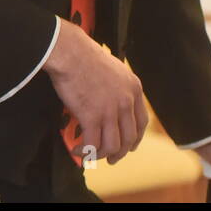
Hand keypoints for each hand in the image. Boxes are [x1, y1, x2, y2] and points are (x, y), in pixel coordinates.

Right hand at [42, 17, 148, 164]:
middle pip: (129, 137)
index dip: (136, 138)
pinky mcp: (91, 116)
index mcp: (134, 87)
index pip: (142, 122)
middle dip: (120, 152)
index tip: (130, 146)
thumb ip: (116, 84)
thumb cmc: (83, 54)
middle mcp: (126, 101)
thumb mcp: (112, 66)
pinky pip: (93, 143)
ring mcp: (110, 110)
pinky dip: (86, 151)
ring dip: (103, 155)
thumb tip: (107, 96)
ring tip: (92, 156)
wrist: (69, 51)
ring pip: (113, 145)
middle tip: (111, 158)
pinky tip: (79, 150)